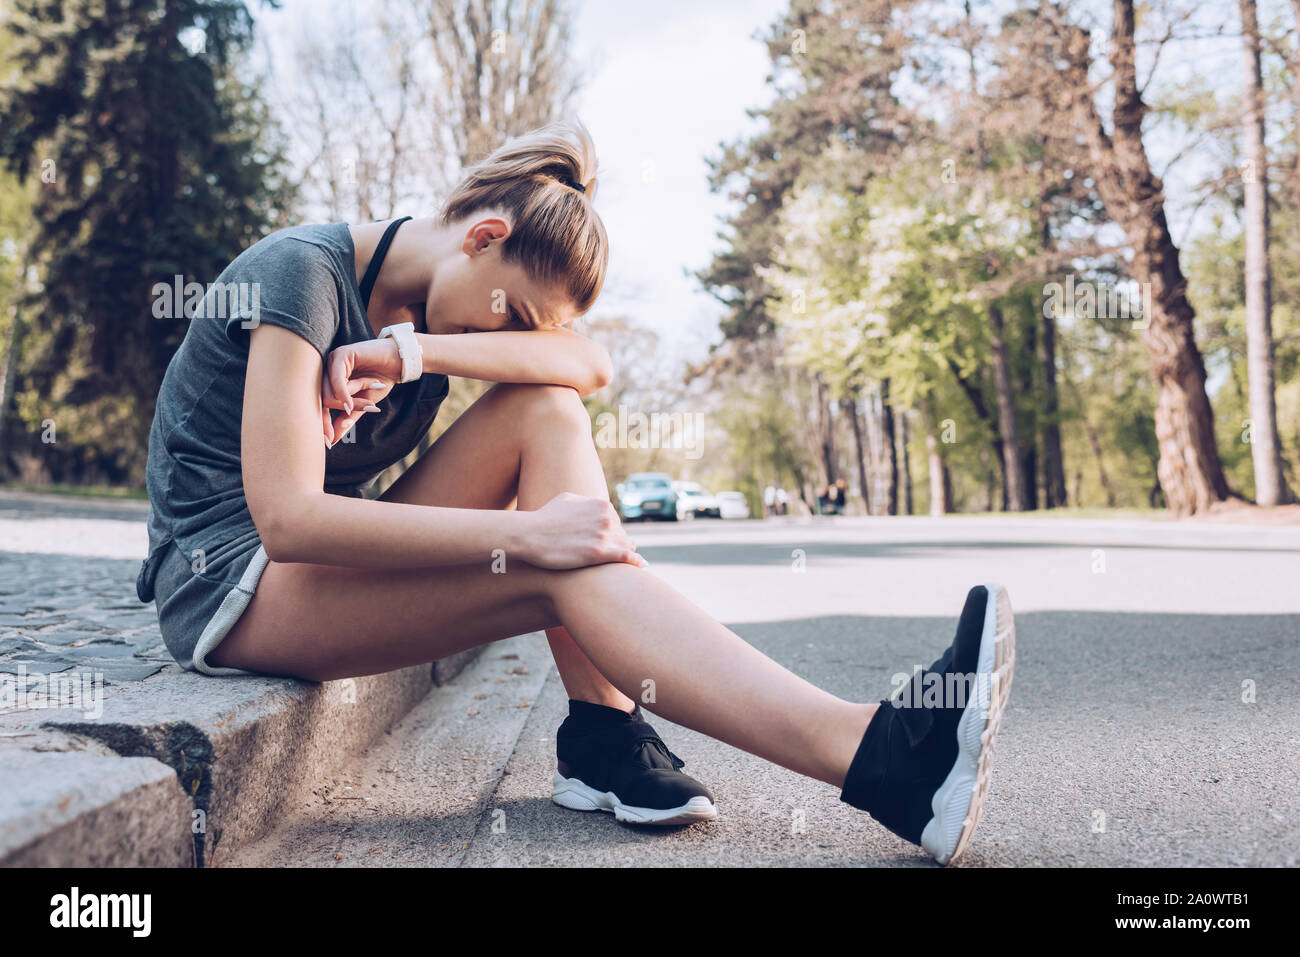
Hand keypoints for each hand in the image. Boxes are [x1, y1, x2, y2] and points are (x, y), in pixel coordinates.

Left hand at [321, 339, 402, 446]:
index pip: (317, 405)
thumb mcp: (364, 404)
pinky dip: (343, 394)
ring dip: (349, 402)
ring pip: (327, 393)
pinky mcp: (341, 355)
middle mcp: (326, 372)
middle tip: (331, 437)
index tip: (326, 443)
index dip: (320, 424)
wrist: (399, 363)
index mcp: (329, 382)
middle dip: (325, 421)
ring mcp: (332, 362)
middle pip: (318, 400)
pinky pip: (337, 380)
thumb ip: (348, 417)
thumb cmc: (382, 380)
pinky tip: (349, 404)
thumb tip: (333, 439)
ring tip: (369, 402)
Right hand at [520, 492, 647, 569]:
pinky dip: (635, 561)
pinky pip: (625, 557)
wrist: (529, 535)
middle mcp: (606, 517)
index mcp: (601, 505)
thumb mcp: (566, 500)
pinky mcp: (598, 553)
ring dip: (625, 554)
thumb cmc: (544, 518)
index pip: (616, 522)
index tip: (607, 543)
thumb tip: (594, 506)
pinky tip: (641, 566)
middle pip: (622, 535)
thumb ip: (585, 502)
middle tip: (613, 556)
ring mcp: (603, 535)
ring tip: (627, 564)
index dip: (611, 534)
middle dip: (618, 544)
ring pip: (626, 546)